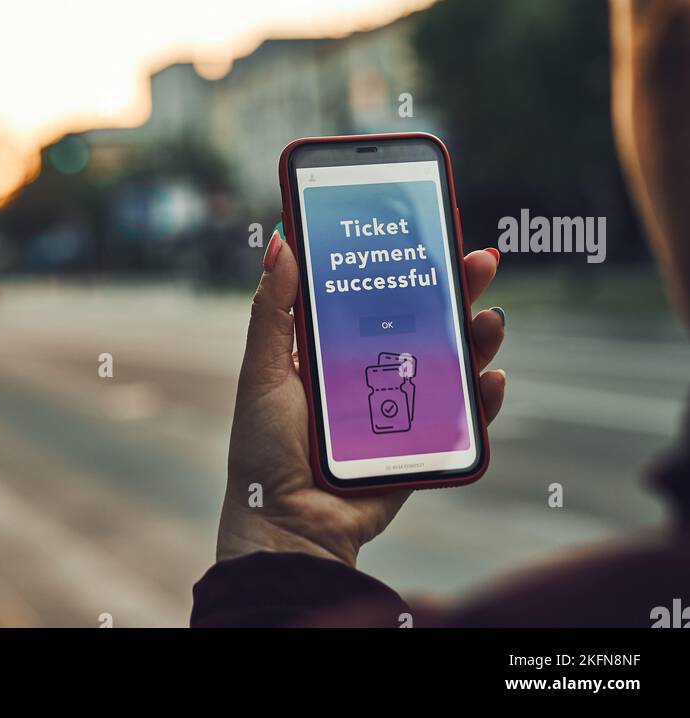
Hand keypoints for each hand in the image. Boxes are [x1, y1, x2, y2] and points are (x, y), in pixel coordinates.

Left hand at [217, 237, 505, 569]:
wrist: (286, 528)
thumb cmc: (264, 450)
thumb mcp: (265, 369)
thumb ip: (274, 308)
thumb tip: (282, 238)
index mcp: (335, 348)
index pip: (378, 292)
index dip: (406, 262)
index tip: (429, 227)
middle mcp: (374, 373)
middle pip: (425, 320)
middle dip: (456, 288)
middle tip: (480, 260)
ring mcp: (403, 410)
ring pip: (451, 364)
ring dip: (478, 338)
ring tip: (490, 318)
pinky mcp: (421, 447)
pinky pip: (461, 420)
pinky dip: (483, 400)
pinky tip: (491, 380)